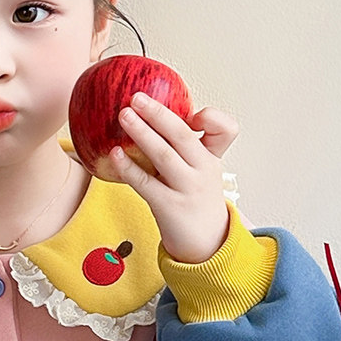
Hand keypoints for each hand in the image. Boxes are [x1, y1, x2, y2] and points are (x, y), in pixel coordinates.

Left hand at [108, 94, 238, 263]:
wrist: (205, 243)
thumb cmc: (195, 199)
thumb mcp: (202, 170)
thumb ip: (187, 145)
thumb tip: (153, 113)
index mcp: (212, 157)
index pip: (226, 130)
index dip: (212, 117)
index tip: (193, 113)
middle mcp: (203, 170)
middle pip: (183, 135)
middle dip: (159, 114)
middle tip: (136, 97)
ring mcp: (186, 189)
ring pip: (163, 155)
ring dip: (142, 132)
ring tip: (123, 115)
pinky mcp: (168, 206)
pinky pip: (145, 183)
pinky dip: (129, 167)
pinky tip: (115, 153)